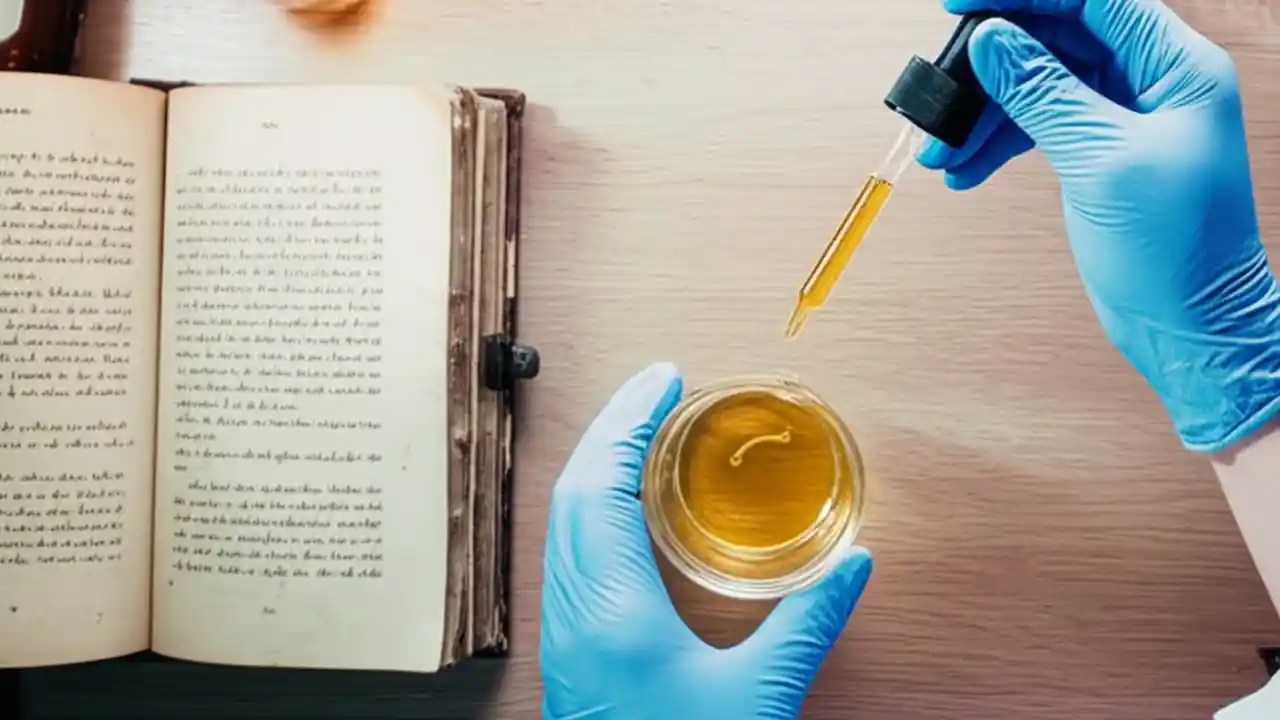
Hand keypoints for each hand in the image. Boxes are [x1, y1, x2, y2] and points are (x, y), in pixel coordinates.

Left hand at [539, 362, 873, 719]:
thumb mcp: (759, 698)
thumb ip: (806, 623)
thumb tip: (855, 564)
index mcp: (612, 609)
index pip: (603, 484)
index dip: (630, 420)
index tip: (664, 380)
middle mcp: (575, 610)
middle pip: (572, 490)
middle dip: (610, 428)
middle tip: (655, 391)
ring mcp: (565, 631)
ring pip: (563, 521)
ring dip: (597, 467)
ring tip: (641, 435)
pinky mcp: (571, 651)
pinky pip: (569, 553)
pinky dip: (593, 510)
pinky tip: (626, 513)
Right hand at [918, 0, 1279, 452]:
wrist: (1192, 326)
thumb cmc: (1178, 250)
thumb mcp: (1103, 160)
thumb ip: (1044, 94)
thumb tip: (992, 40)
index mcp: (1175, 67)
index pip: (1092, 2)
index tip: (961, 6)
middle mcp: (1151, 83)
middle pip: (1056, 41)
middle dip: (991, 66)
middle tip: (941, 94)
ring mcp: (1122, 120)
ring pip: (1036, 88)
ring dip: (983, 116)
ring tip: (941, 150)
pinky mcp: (1096, 155)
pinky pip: (1036, 128)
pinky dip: (997, 146)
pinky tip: (965, 171)